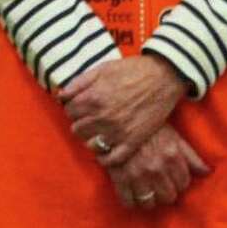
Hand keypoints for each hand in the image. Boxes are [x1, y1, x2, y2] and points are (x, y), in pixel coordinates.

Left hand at [62, 54, 184, 166]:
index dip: (74, 108)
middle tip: (92, 117)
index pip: (69, 111)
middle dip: (82, 122)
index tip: (82, 106)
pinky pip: (111, 158)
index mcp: (93, 98)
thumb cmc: (133, 69)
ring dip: (92, 137)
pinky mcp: (132, 141)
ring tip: (100, 130)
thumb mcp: (103, 69)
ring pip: (90, 144)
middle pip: (77, 129)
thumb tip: (62, 96)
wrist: (164, 76)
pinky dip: (105, 157)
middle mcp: (102, 117)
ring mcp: (117, 131)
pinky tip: (106, 148)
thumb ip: (79, 82)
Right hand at [108, 124, 209, 211]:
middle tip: (161, 187)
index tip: (174, 180)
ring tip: (147, 192)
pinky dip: (131, 202)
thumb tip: (207, 172)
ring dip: (149, 200)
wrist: (119, 119)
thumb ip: (191, 156)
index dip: (180, 183)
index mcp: (172, 156)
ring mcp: (137, 174)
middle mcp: (156, 168)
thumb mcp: (174, 137)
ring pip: (149, 202)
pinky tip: (132, 195)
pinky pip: (128, 201)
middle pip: (168, 196)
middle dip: (166, 193)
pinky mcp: (119, 178)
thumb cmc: (149, 128)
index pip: (184, 183)